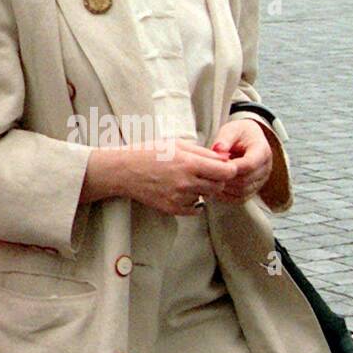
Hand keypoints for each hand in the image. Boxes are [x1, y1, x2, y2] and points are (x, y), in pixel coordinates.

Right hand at [119, 139, 236, 215]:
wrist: (124, 170)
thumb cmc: (148, 153)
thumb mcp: (176, 144)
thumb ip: (203, 152)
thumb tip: (224, 159)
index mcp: (189, 163)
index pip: (226, 172)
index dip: (229, 169)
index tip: (224, 167)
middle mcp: (187, 182)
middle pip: (219, 186)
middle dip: (217, 179)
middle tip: (205, 172)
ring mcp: (180, 198)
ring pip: (207, 196)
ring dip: (203, 189)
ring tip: (187, 179)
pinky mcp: (173, 209)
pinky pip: (195, 208)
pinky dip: (193, 201)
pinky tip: (181, 190)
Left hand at [210, 119, 272, 202]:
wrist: (248, 139)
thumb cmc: (239, 134)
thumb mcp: (231, 130)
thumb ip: (224, 139)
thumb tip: (217, 149)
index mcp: (262, 151)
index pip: (249, 164)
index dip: (231, 167)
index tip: (216, 165)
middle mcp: (265, 168)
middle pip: (246, 180)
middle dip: (225, 178)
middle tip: (208, 173)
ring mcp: (261, 180)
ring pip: (243, 191)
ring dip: (225, 188)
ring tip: (210, 179)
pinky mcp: (254, 188)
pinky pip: (241, 198)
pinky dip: (227, 195)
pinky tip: (215, 187)